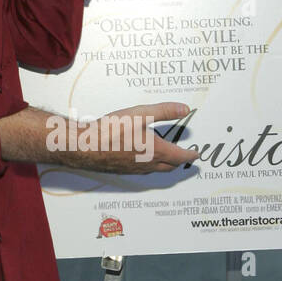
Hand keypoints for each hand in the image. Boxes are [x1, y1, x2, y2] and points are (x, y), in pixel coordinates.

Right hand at [75, 103, 194, 172]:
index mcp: (156, 151)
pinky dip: (150, 165)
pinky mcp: (123, 169)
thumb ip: (164, 111)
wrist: (85, 147)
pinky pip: (143, 170)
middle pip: (170, 166)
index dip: (190, 155)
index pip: (180, 156)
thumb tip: (184, 109)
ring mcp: (135, 169)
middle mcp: (147, 163)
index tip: (196, 154)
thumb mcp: (141, 114)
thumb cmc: (110, 132)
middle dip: (179, 161)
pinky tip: (143, 157)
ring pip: (156, 169)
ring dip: (166, 164)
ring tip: (169, 157)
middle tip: (185, 157)